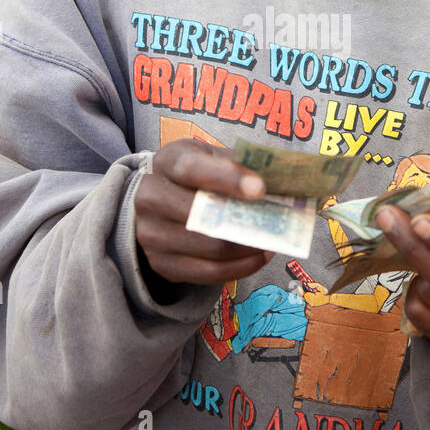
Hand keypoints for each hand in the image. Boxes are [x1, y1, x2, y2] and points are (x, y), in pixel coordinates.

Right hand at [135, 139, 274, 287]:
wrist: (155, 200)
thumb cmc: (191, 176)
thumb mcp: (209, 156)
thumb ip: (237, 163)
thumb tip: (275, 181)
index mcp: (166, 162)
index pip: (192, 169)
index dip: (227, 178)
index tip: (260, 188)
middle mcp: (150, 198)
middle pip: (202, 217)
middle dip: (247, 222)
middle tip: (279, 223)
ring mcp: (151, 235)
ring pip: (211, 249)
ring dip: (250, 248)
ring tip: (273, 241)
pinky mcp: (161, 264)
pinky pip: (209, 273)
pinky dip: (240, 267)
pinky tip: (258, 256)